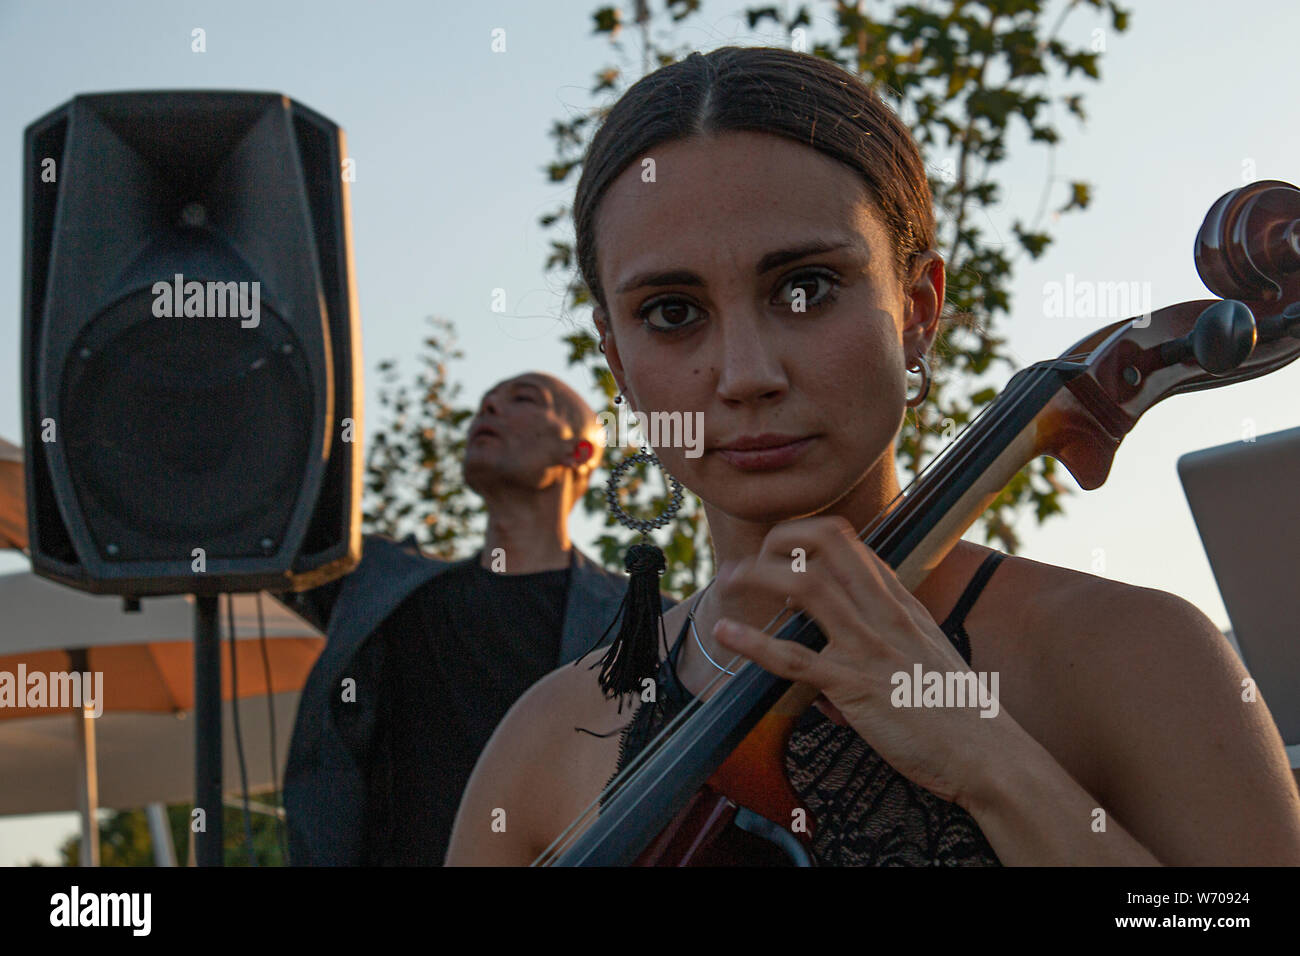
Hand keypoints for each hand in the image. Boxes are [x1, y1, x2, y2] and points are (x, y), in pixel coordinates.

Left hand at [710, 515, 1008, 805]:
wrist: (990, 754)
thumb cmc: (958, 713)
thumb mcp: (923, 661)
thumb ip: (878, 650)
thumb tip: (826, 673)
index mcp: (901, 603)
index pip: (849, 543)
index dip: (805, 535)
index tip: (779, 550)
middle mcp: (885, 612)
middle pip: (826, 545)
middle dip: (779, 539)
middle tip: (749, 559)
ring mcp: (870, 646)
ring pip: (805, 586)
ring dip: (757, 575)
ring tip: (727, 579)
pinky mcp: (856, 686)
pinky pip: (794, 657)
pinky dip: (752, 643)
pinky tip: (725, 634)